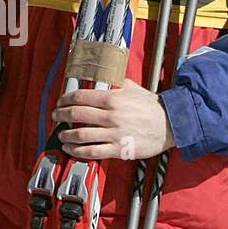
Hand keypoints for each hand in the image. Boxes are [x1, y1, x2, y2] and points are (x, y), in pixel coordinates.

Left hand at [53, 78, 175, 160]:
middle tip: (56, 116)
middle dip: (61, 115)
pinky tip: (70, 149)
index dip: (65, 99)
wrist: (171, 125)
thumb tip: (97, 77)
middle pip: (76, 114)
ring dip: (66, 135)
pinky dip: (77, 151)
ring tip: (61, 134)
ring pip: (81, 135)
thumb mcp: (132, 87)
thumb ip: (113, 82)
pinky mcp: (119, 150)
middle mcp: (111, 116)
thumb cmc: (151, 107)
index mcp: (112, 99)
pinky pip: (92, 151)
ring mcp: (114, 134)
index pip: (80, 97)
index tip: (59, 102)